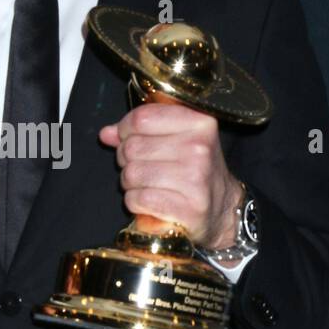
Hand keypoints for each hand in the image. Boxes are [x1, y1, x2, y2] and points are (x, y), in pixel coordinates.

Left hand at [98, 97, 242, 248]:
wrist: (221, 210)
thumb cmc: (194, 172)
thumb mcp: (176, 141)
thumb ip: (140, 132)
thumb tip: (107, 133)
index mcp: (199, 123)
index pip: (142, 118)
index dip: (125, 130)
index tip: (128, 139)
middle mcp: (200, 148)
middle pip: (132, 147)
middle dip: (126, 160)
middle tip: (141, 168)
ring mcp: (196, 178)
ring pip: (131, 173)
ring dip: (130, 183)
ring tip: (146, 186)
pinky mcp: (188, 208)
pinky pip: (138, 199)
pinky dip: (135, 202)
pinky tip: (149, 202)